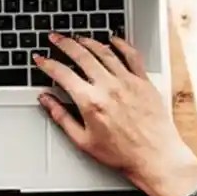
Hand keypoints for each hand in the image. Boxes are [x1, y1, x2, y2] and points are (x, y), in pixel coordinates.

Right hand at [35, 33, 196, 195]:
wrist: (155, 158)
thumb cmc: (121, 154)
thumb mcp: (83, 140)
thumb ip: (61, 117)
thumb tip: (46, 100)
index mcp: (90, 102)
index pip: (62, 74)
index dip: (47, 64)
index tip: (40, 58)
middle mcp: (108, 87)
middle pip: (81, 55)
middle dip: (64, 43)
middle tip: (55, 37)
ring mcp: (127, 82)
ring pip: (104, 51)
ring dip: (88, 41)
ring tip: (78, 37)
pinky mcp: (144, 82)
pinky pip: (132, 55)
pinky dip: (121, 44)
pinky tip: (113, 40)